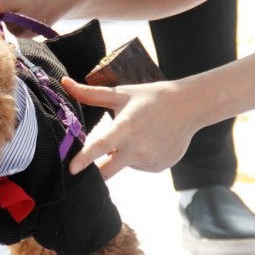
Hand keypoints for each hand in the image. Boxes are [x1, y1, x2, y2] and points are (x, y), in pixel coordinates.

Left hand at [62, 77, 197, 179]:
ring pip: (123, 165)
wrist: (190, 106)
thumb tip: (65, 83)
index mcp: (125, 128)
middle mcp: (137, 148)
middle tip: (87, 168)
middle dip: (95, 172)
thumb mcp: (121, 94)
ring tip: (139, 134)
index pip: (100, 146)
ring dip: (122, 155)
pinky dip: (138, 157)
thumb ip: (90, 94)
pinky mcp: (158, 167)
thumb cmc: (151, 97)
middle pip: (107, 171)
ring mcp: (148, 161)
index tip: (71, 169)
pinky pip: (138, 165)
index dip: (84, 159)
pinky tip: (150, 141)